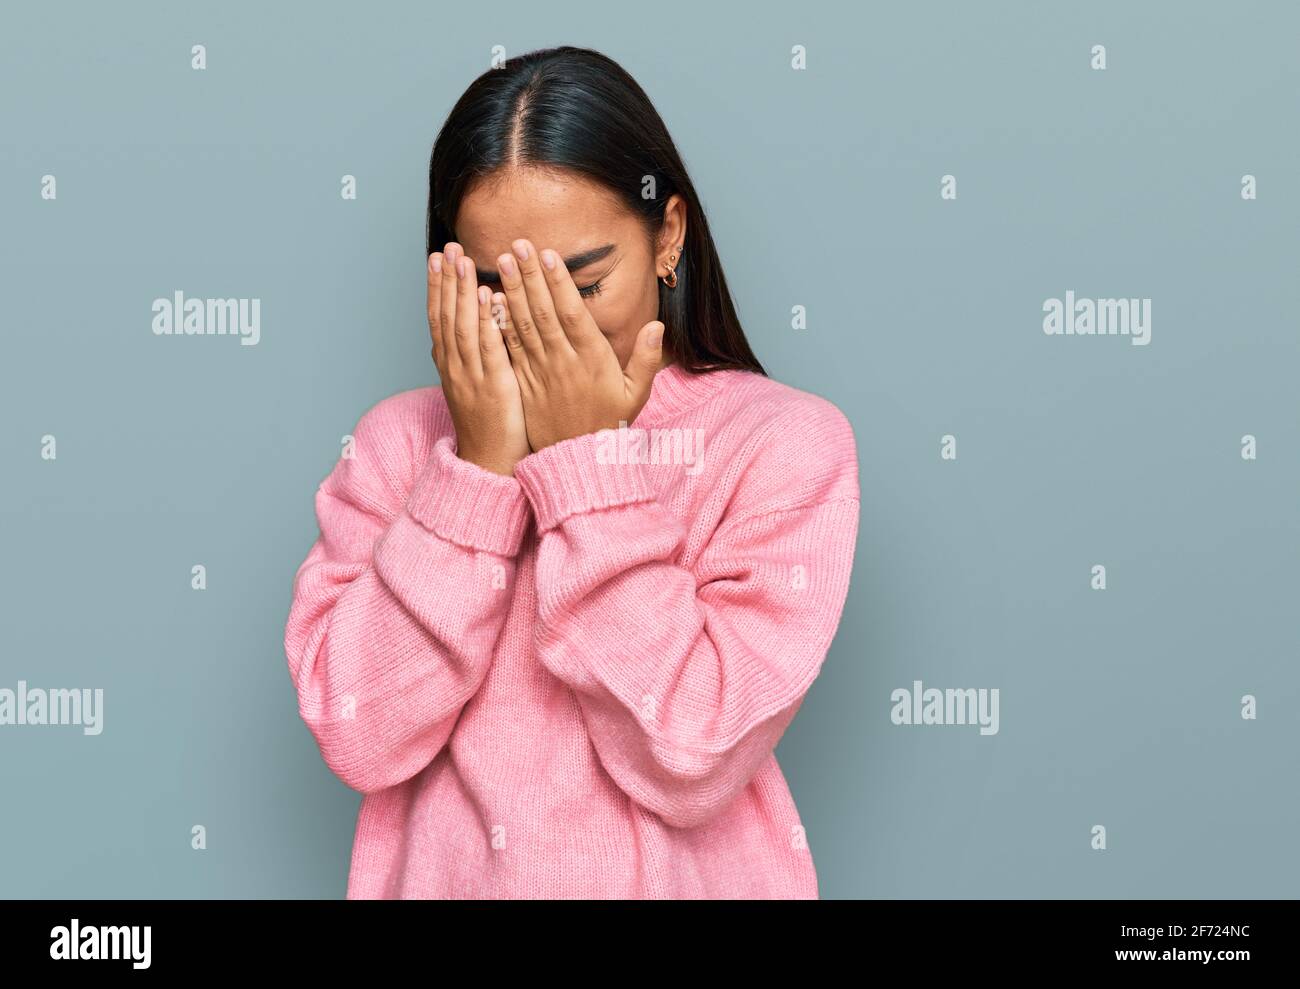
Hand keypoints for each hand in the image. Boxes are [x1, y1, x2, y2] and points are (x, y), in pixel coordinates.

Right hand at [427, 243, 529, 475]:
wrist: (488, 464)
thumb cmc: (489, 426)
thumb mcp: (473, 387)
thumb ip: (471, 357)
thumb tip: (473, 329)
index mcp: (450, 366)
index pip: (439, 318)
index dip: (437, 287)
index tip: (436, 258)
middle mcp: (454, 367)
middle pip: (446, 315)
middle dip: (446, 279)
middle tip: (447, 246)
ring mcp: (471, 376)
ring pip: (461, 325)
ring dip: (460, 289)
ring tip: (461, 259)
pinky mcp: (492, 385)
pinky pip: (487, 346)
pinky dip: (484, 319)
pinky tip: (485, 294)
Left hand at [492, 238, 664, 451]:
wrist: (577, 462)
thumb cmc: (608, 424)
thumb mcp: (635, 395)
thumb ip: (645, 359)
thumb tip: (657, 325)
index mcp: (592, 361)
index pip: (572, 314)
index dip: (559, 283)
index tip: (548, 255)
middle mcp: (563, 363)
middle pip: (543, 313)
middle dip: (530, 276)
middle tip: (517, 245)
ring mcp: (539, 373)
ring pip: (523, 326)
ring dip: (511, 291)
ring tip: (500, 261)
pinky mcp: (522, 383)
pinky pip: (509, 349)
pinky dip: (499, 323)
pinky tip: (490, 300)